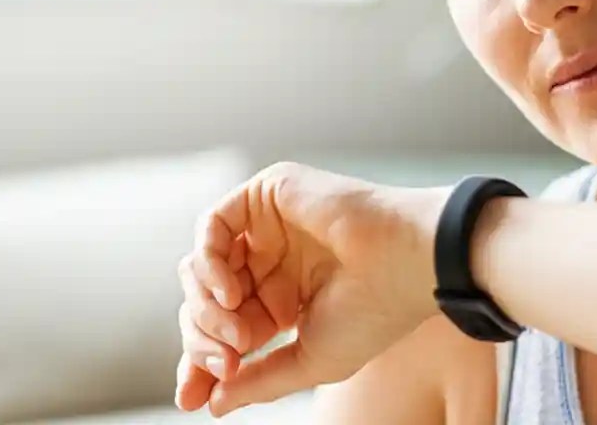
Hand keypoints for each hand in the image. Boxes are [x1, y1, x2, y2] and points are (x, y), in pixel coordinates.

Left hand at [174, 162, 447, 416]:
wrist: (405, 264)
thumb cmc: (372, 313)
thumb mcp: (308, 361)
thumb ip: (258, 380)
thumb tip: (210, 404)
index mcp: (285, 300)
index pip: (224, 329)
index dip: (201, 362)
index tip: (191, 398)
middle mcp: (273, 262)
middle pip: (206, 300)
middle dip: (204, 338)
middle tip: (225, 363)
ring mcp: (268, 227)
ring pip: (202, 265)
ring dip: (208, 306)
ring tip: (240, 332)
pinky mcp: (268, 194)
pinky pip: (213, 227)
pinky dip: (209, 263)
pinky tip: (231, 292)